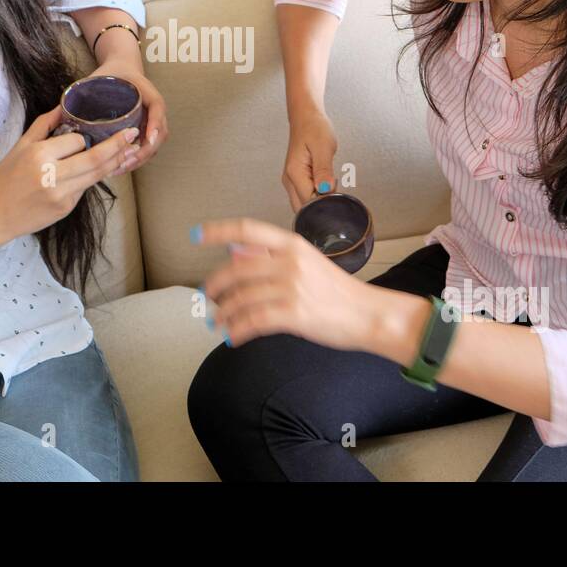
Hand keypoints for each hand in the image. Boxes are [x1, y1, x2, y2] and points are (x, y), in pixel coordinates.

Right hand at [0, 104, 140, 242]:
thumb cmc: (5, 178)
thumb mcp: (21, 146)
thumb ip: (44, 124)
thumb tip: (64, 104)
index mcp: (39, 155)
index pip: (76, 140)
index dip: (83, 136)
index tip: (90, 132)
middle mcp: (52, 175)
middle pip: (95, 158)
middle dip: (118, 145)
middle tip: (133, 133)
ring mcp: (62, 194)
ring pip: (97, 174)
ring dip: (116, 161)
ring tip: (130, 149)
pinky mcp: (66, 208)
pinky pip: (85, 188)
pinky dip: (94, 177)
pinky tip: (105, 168)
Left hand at [86, 61, 167, 174]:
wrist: (122, 68)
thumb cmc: (110, 74)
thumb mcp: (101, 77)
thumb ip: (86, 90)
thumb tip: (62, 111)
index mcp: (147, 91)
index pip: (157, 107)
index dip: (153, 124)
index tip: (143, 138)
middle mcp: (154, 108)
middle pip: (160, 132)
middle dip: (144, 150)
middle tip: (125, 160)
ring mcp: (152, 120)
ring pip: (154, 144)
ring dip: (140, 158)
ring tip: (119, 169)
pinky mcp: (146, 129)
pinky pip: (147, 147)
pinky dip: (136, 159)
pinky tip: (119, 167)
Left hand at [193, 217, 381, 351]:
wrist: (369, 314)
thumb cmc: (339, 292)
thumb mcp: (307, 263)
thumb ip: (273, 258)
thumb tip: (235, 254)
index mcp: (292, 245)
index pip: (248, 229)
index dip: (218, 231)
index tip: (197, 234)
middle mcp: (290, 262)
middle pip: (236, 269)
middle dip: (215, 285)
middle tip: (207, 296)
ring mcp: (291, 288)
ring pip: (242, 298)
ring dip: (224, 313)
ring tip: (219, 321)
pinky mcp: (294, 314)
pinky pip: (253, 321)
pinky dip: (237, 330)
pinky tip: (232, 337)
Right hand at [282, 107, 337, 211]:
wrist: (306, 118)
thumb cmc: (314, 128)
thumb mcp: (324, 147)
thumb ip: (324, 171)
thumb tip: (325, 190)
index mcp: (295, 173)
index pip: (309, 202)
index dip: (324, 202)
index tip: (335, 191)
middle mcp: (289, 180)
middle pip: (304, 208)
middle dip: (321, 205)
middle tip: (333, 187)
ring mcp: (291, 181)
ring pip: (304, 204)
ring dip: (319, 199)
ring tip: (329, 180)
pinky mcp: (296, 180)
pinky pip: (306, 195)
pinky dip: (317, 194)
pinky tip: (324, 182)